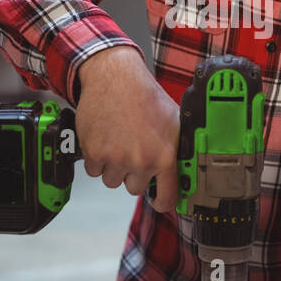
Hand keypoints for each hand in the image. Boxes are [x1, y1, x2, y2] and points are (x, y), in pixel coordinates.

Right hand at [74, 46, 180, 210]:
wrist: (114, 77)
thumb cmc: (144, 95)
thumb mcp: (174, 120)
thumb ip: (178, 148)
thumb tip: (186, 167)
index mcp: (165, 156)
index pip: (167, 198)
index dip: (162, 202)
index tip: (158, 201)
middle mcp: (141, 161)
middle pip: (134, 188)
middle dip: (133, 173)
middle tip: (133, 150)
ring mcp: (116, 159)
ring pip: (112, 181)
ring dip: (113, 167)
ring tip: (119, 141)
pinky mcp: (94, 154)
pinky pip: (94, 171)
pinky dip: (96, 159)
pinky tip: (105, 139)